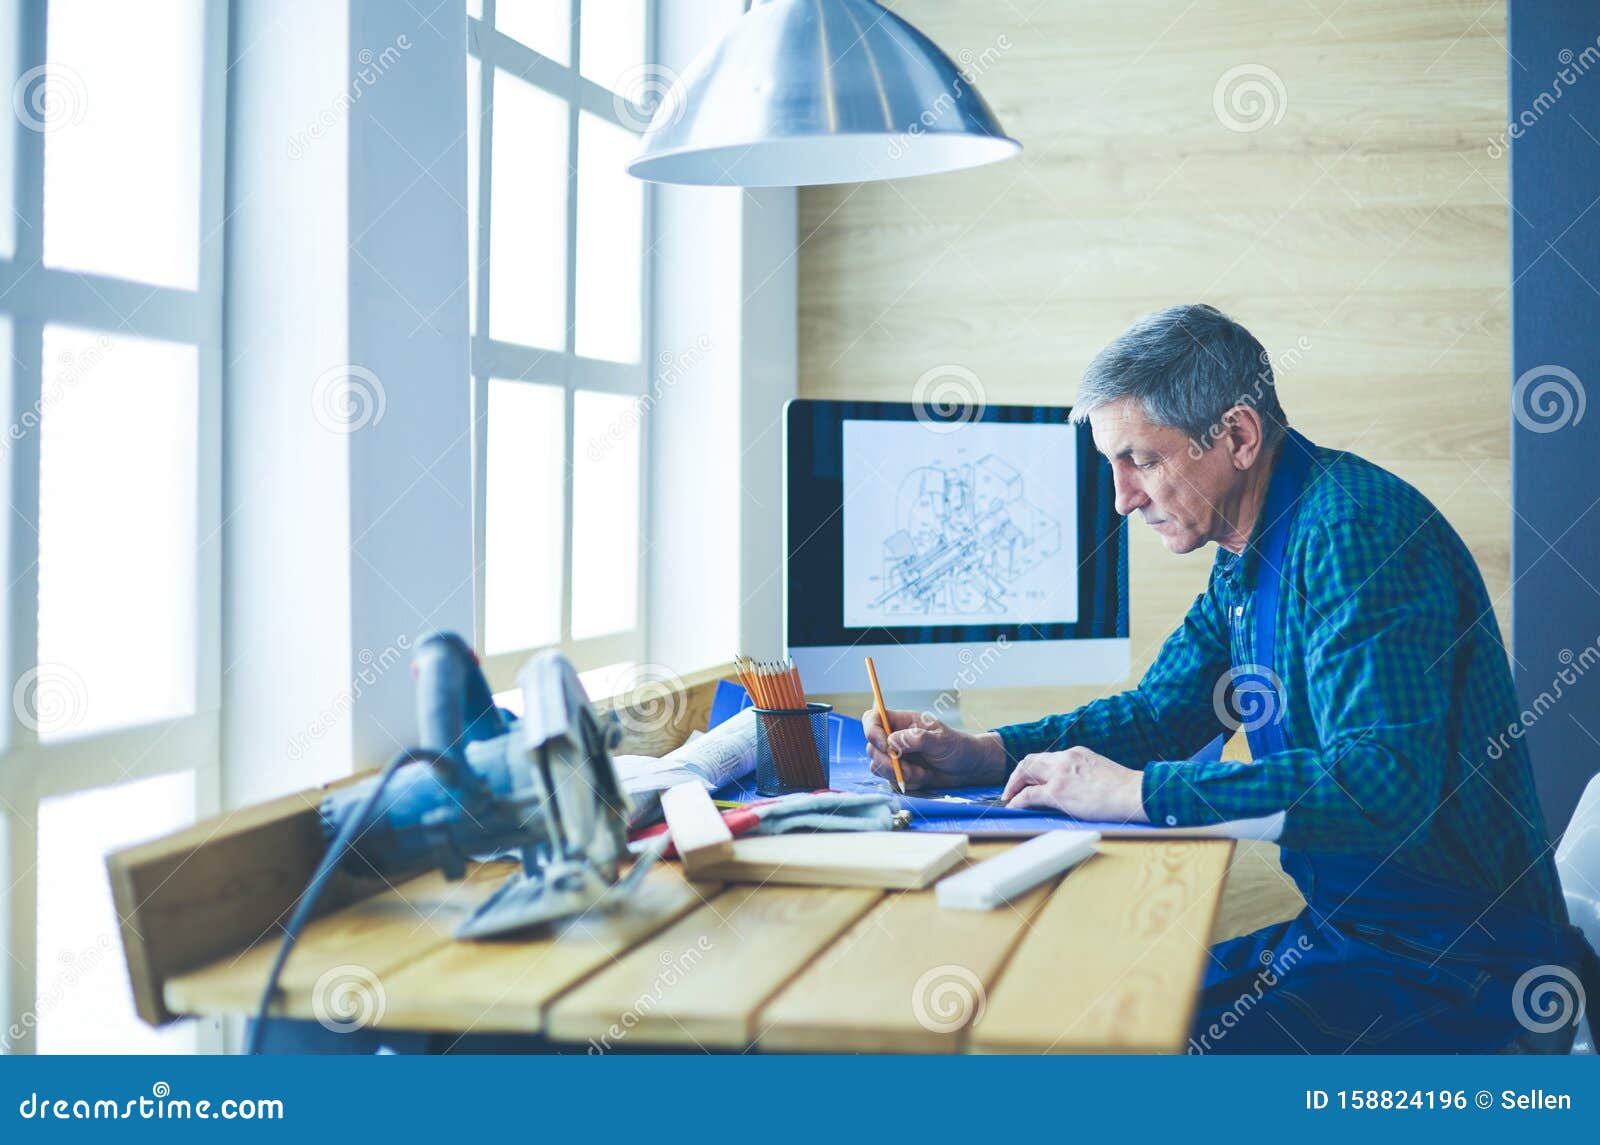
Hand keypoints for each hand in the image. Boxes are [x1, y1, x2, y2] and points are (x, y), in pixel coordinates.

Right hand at [860, 708, 1006, 789]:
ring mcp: (895, 757)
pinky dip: (906, 783)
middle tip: (909, 770)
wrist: (967, 770)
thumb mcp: (941, 740)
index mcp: (902, 722)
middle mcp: (894, 738)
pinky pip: (890, 782)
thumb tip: (892, 741)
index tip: (885, 745)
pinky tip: (923, 778)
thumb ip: (917, 738)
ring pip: (878, 767)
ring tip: (922, 774)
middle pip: (872, 748)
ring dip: (899, 774)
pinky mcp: (899, 774)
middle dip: (889, 762)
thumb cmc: (957, 747)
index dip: (871, 731)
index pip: (873, 719)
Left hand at [1000, 746, 1148, 822]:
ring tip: (1009, 798)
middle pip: (1030, 761)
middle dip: (1018, 775)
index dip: (1034, 769)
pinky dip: (1017, 800)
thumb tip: (1076, 787)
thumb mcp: (1100, 771)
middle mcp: (1065, 759)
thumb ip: (1083, 774)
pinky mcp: (1058, 792)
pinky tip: (1013, 807)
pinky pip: (1028, 795)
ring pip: (1025, 772)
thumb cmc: (1125, 789)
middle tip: (1012, 789)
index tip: (1029, 779)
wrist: (1134, 794)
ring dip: (1013, 785)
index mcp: (1077, 753)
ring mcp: (1060, 774)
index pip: (1047, 758)